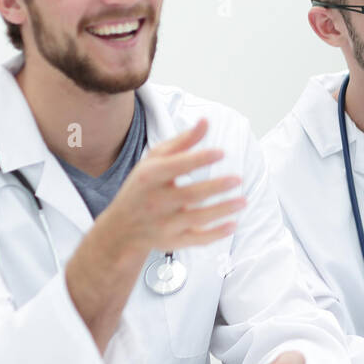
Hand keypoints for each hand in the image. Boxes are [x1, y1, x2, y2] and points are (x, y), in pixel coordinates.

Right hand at [96, 118, 243, 258]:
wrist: (120, 229)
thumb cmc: (142, 187)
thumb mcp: (154, 161)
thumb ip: (182, 141)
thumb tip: (205, 121)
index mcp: (150, 176)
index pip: (176, 166)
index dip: (199, 159)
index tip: (221, 153)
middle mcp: (155, 201)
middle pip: (190, 194)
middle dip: (215, 187)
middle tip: (237, 179)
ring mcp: (164, 224)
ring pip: (197, 218)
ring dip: (222, 210)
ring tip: (243, 201)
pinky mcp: (172, 242)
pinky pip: (197, 240)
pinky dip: (216, 234)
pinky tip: (233, 224)